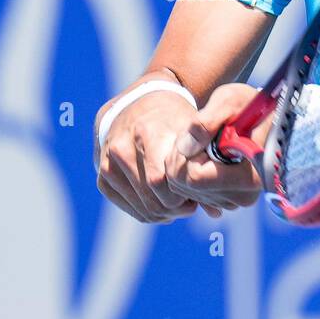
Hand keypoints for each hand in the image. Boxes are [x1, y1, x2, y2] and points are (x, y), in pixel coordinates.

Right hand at [95, 86, 222, 222]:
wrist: (138, 106)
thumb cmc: (172, 119)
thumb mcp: (192, 132)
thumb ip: (205, 167)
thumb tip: (216, 213)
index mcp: (145, 133)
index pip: (159, 180)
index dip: (182, 196)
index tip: (195, 195)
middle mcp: (121, 147)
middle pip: (151, 197)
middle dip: (175, 208)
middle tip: (189, 204)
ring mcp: (108, 163)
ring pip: (142, 207)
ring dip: (164, 213)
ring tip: (178, 203)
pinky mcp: (103, 176)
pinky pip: (129, 208)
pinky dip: (149, 212)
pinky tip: (163, 204)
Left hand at [165, 83, 269, 211]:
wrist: (267, 116)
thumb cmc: (250, 105)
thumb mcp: (229, 101)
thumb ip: (205, 122)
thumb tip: (185, 148)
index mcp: (249, 175)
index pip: (195, 177)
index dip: (189, 154)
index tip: (199, 135)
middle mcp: (244, 195)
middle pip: (187, 186)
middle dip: (186, 159)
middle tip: (201, 136)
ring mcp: (235, 200)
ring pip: (188, 190)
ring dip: (190, 164)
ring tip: (209, 142)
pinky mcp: (227, 200)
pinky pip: (195, 193)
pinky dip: (195, 172)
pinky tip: (210, 155)